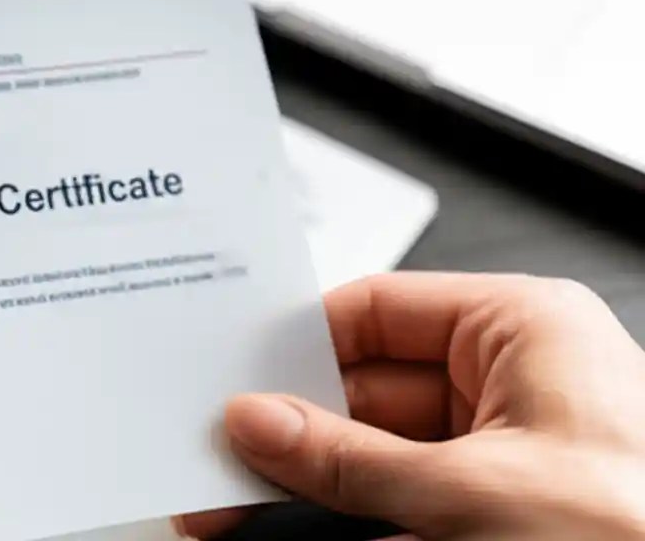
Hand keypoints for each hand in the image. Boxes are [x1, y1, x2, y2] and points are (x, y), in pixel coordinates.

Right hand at [176, 272, 644, 539]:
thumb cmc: (641, 533)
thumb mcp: (470, 495)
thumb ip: (347, 460)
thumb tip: (261, 424)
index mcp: (521, 328)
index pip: (374, 310)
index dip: (296, 342)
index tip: (233, 376)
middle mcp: (512, 379)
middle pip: (365, 388)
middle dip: (292, 425)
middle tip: (225, 452)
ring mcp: (506, 450)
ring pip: (374, 452)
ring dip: (313, 480)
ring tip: (243, 497)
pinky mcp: (499, 512)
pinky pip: (402, 502)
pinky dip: (352, 519)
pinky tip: (299, 527)